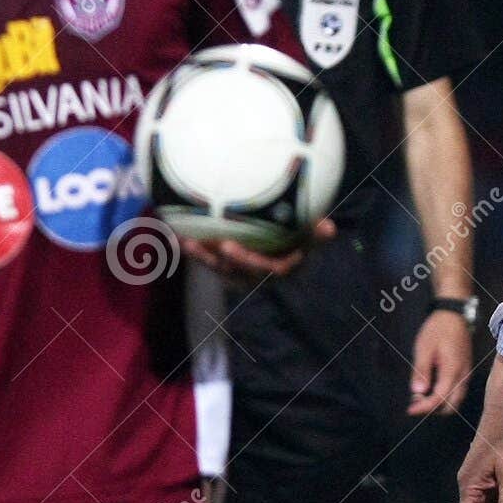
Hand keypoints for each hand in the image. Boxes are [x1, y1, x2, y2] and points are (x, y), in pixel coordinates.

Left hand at [180, 218, 336, 284]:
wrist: (285, 250)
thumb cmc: (301, 240)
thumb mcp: (311, 238)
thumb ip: (317, 235)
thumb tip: (330, 227)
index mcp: (275, 270)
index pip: (261, 270)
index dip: (244, 261)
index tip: (229, 247)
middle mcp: (254, 275)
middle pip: (234, 270)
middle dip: (216, 259)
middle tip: (200, 243)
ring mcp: (238, 271)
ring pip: (217, 266)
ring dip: (199, 255)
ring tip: (182, 240)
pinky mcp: (225, 265)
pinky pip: (207, 257)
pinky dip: (192, 247)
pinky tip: (172, 232)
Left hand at [408, 310, 471, 415]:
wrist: (454, 315)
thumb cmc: (437, 329)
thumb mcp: (424, 348)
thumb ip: (421, 371)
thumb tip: (417, 392)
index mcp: (452, 370)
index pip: (439, 399)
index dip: (424, 408)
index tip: (410, 410)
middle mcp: (463, 376)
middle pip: (451, 407)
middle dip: (432, 409)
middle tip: (415, 401)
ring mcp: (466, 375)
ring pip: (455, 401)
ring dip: (439, 404)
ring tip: (421, 395)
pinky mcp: (465, 372)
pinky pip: (457, 392)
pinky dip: (445, 397)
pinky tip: (431, 388)